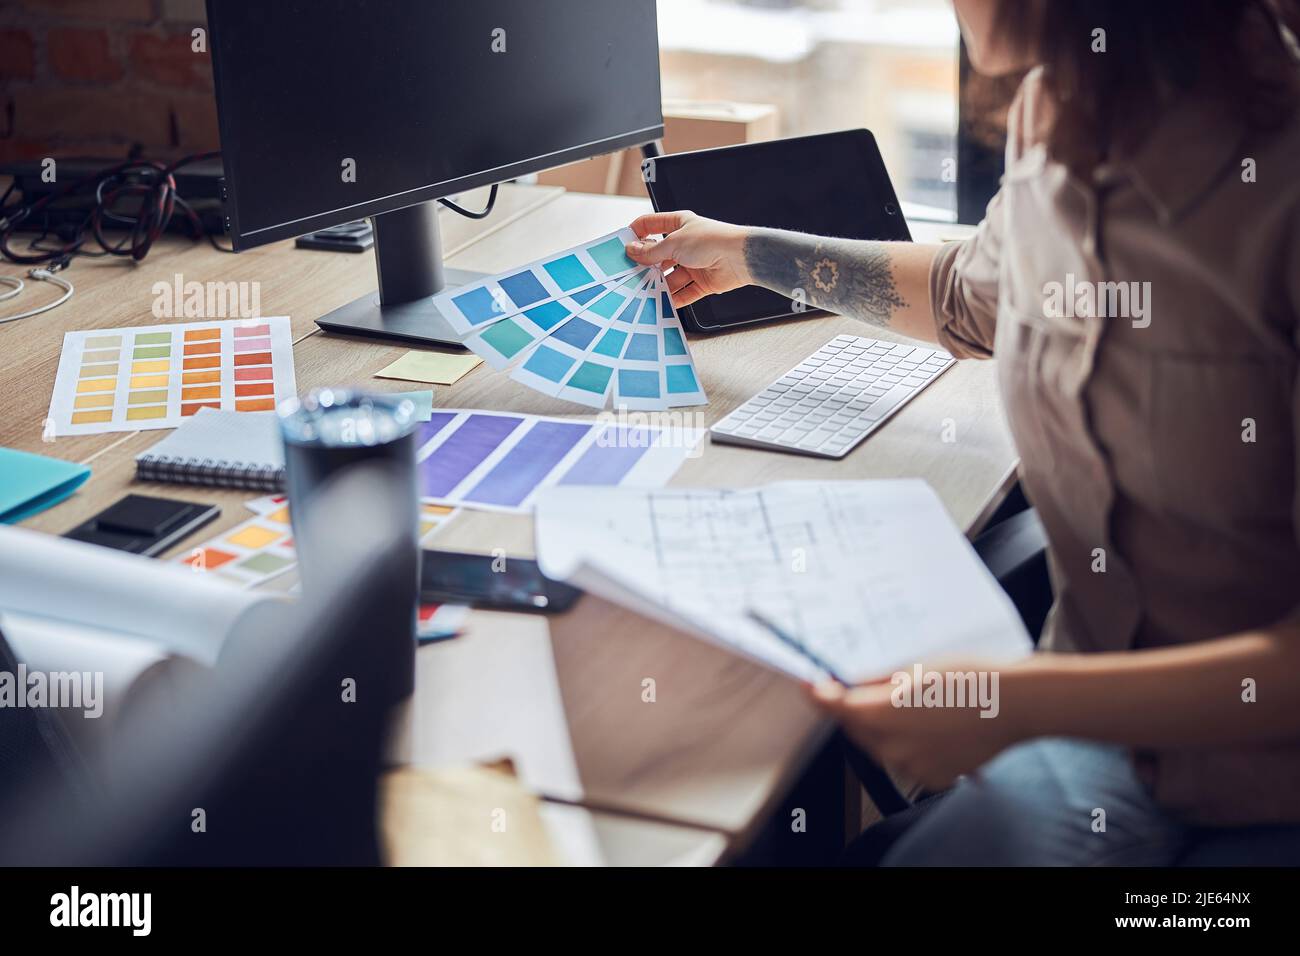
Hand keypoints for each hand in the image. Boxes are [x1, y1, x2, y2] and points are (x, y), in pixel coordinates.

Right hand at [625, 211, 751, 307]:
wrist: (741, 257)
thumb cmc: (713, 240)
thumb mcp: (674, 243)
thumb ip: (651, 251)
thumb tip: (632, 250)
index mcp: (680, 224)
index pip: (651, 224)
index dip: (636, 233)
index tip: (622, 244)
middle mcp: (686, 243)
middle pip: (659, 255)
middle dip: (646, 265)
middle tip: (630, 273)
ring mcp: (694, 263)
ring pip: (670, 277)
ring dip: (659, 284)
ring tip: (645, 291)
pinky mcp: (703, 282)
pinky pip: (684, 293)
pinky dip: (674, 299)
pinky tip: (663, 303)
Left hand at [809, 662, 1029, 790]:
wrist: (1015, 704)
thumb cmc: (970, 679)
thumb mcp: (915, 668)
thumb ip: (876, 681)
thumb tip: (850, 684)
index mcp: (883, 713)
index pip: (835, 708)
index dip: (818, 696)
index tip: (809, 686)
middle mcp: (893, 745)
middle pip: (855, 728)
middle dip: (853, 710)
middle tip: (862, 689)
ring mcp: (912, 765)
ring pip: (879, 746)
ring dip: (881, 728)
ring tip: (913, 705)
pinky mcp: (932, 776)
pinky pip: (905, 760)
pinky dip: (907, 745)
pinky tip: (929, 726)